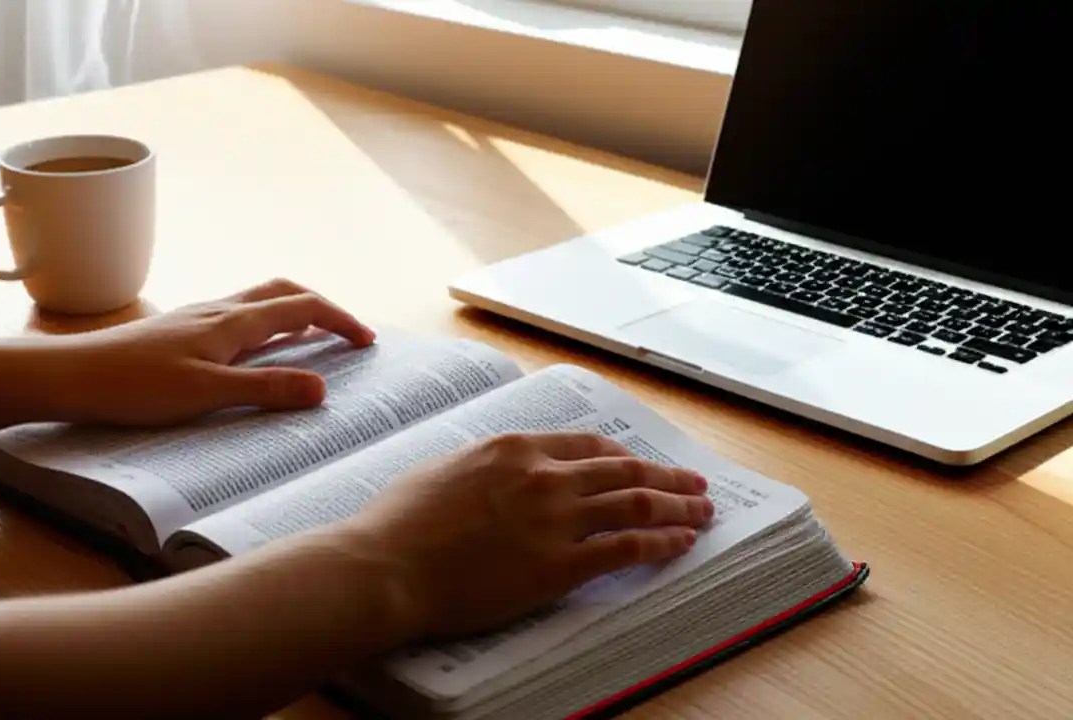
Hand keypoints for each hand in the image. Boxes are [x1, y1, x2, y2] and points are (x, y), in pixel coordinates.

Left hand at [51, 278, 374, 425]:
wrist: (69, 376)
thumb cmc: (133, 386)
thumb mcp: (206, 394)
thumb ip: (265, 390)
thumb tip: (323, 388)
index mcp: (233, 322)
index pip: (302, 307)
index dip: (340, 319)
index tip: (367, 341)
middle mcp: (219, 310)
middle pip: (283, 292)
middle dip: (321, 307)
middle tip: (345, 333)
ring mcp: (197, 317)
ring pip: (258, 300)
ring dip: (291, 311)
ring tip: (309, 339)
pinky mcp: (178, 331)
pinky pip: (236, 316)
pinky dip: (263, 324)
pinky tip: (252, 351)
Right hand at [341, 432, 712, 642]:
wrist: (387, 565)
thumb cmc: (399, 523)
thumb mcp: (441, 471)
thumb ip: (482, 468)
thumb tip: (494, 474)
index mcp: (514, 449)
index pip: (586, 445)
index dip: (621, 455)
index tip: (638, 461)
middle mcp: (543, 475)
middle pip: (622, 469)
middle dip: (665, 475)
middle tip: (693, 482)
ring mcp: (555, 519)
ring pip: (636, 502)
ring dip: (678, 505)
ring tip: (702, 510)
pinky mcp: (559, 564)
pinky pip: (627, 547)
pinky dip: (662, 542)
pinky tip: (681, 541)